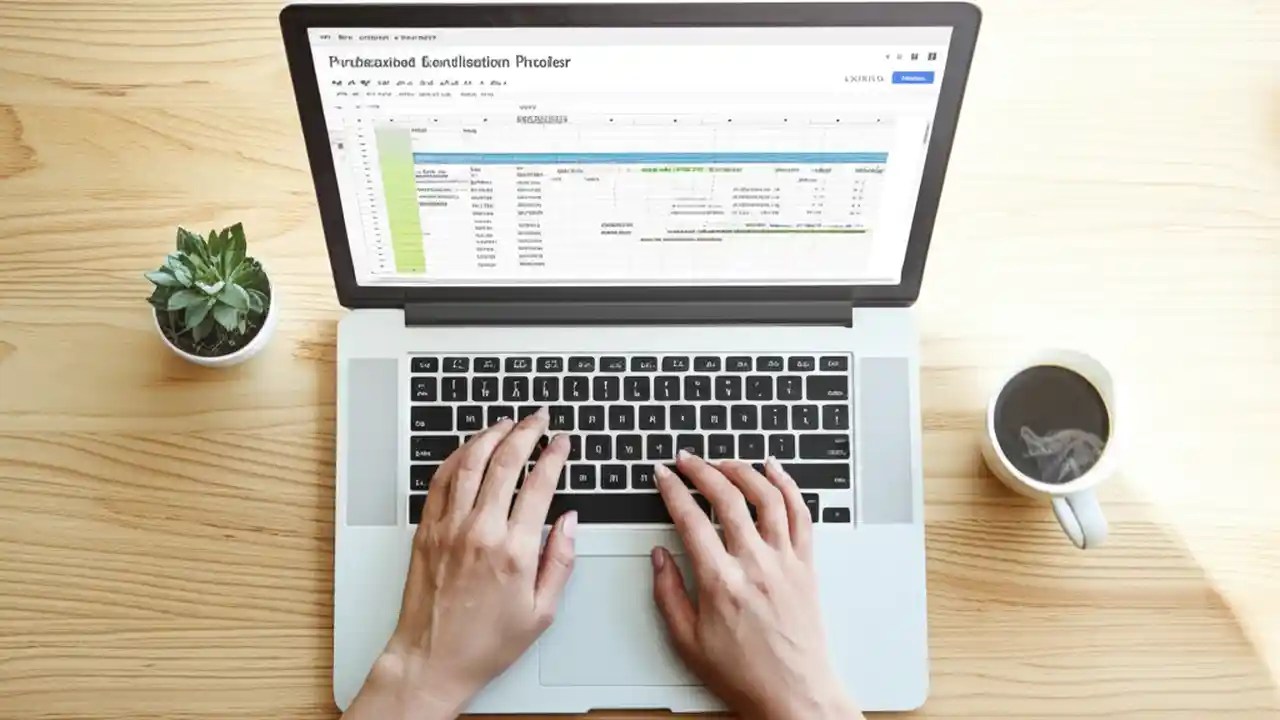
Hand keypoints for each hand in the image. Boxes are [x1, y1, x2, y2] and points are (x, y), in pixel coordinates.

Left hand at [343, 409, 574, 719]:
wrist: (432, 660)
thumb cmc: (485, 643)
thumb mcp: (542, 611)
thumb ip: (561, 561)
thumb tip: (570, 522)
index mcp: (515, 551)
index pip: (540, 484)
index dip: (554, 455)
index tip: (561, 442)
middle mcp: (480, 532)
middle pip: (505, 462)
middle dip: (526, 432)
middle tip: (538, 419)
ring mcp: (449, 528)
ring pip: (469, 462)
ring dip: (490, 435)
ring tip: (506, 423)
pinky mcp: (426, 531)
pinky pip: (440, 481)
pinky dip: (456, 456)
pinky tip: (468, 448)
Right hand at [651, 452, 862, 719]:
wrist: (794, 693)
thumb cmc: (744, 674)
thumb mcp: (687, 641)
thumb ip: (668, 593)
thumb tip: (659, 556)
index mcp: (720, 583)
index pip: (690, 519)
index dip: (673, 490)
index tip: (663, 476)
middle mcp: (754, 564)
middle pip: (727, 497)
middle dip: (702, 469)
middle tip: (686, 459)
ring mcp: (784, 561)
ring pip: (767, 497)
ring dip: (743, 470)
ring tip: (723, 461)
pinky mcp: (806, 565)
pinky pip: (801, 514)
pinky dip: (787, 486)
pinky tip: (774, 470)